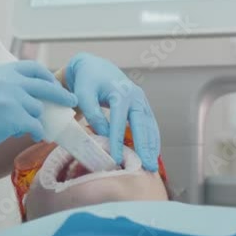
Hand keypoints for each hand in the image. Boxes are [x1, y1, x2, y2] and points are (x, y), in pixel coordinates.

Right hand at [0, 61, 76, 185]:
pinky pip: (35, 124)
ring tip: (19, 127)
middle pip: (43, 85)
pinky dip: (36, 132)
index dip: (46, 76)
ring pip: (37, 108)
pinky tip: (30, 135)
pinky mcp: (13, 116)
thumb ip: (7, 86)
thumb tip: (33, 95)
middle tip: (70, 102)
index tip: (53, 84)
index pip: (31, 67)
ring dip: (34, 119)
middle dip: (60, 94)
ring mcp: (10, 98)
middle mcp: (6, 81)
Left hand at [64, 53, 160, 170]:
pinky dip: (152, 140)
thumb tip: (103, 135)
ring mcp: (141, 101)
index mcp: (121, 92)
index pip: (119, 122)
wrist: (95, 68)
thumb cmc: (88, 81)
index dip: (117, 142)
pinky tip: (152, 153)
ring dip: (152, 146)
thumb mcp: (84, 94)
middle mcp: (135, 96)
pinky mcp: (142, 106)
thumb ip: (92, 114)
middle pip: (142, 125)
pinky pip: (150, 124)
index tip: (116, 159)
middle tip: (147, 167)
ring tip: (151, 166)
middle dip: (145, 147)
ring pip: (150, 126)